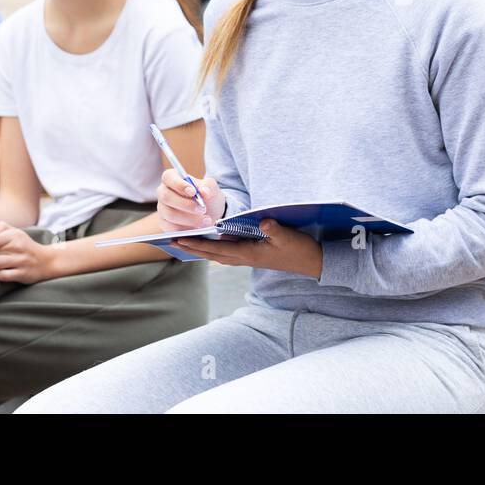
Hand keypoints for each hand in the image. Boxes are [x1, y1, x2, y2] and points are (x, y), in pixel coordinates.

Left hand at [0, 222, 53, 282]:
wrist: (47, 261)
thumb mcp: (16, 233)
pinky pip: (1, 275)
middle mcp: (18, 247)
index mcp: (15, 235)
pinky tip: (4, 272)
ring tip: (0, 263)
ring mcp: (21, 261)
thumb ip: (1, 228)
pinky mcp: (22, 274)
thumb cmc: (26, 246)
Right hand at [158, 168, 226, 232]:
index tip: (193, 192)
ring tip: (206, 220)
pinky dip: (186, 229)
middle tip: (202, 209)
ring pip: (170, 214)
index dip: (179, 184)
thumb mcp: (211, 188)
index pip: (168, 177)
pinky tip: (198, 228)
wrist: (210, 213)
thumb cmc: (207, 197)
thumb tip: (204, 192)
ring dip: (190, 219)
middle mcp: (163, 192)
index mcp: (172, 178)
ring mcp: (162, 209)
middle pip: (166, 197)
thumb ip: (208, 187)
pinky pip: (171, 228)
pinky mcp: (165, 224)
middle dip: (186, 204)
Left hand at [175, 219, 322, 278]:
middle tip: (172, 242)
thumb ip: (274, 229)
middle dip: (192, 248)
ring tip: (186, 243)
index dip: (198, 245)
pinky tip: (211, 243)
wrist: (311, 263)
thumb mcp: (288, 236)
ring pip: (218, 255)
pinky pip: (228, 253)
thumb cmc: (299, 249)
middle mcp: (244, 258)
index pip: (217, 249)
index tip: (180, 240)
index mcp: (249, 254)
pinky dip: (215, 249)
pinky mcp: (253, 256)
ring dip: (201, 249)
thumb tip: (262, 221)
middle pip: (212, 254)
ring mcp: (248, 258)